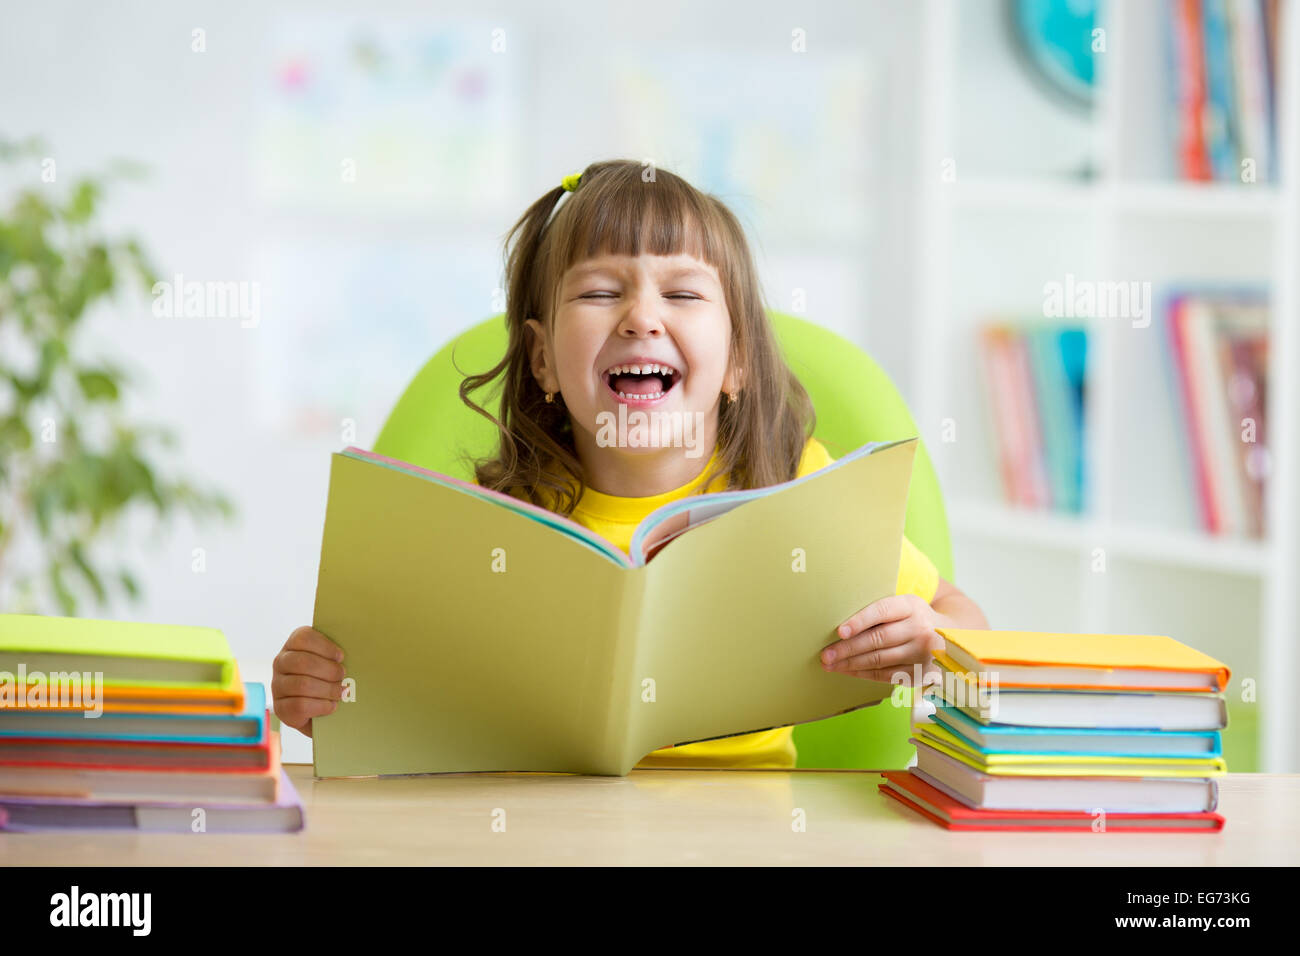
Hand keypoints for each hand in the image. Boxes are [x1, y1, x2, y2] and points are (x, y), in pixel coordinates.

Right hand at [272, 625, 345, 737]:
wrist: (320, 710)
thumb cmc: (330, 678)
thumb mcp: (332, 661)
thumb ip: (337, 654)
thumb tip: (356, 649)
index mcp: (294, 645)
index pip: (303, 638)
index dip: (325, 647)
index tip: (341, 657)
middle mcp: (281, 662)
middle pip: (302, 662)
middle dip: (328, 670)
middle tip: (342, 676)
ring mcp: (278, 685)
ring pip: (302, 685)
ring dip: (327, 689)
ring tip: (341, 692)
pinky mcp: (280, 707)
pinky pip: (299, 705)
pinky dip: (321, 706)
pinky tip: (331, 705)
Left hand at [820, 594, 944, 684]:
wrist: (949, 636)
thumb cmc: (912, 618)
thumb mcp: (904, 605)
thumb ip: (880, 611)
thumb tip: (840, 625)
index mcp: (911, 606)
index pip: (882, 611)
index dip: (860, 621)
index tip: (839, 631)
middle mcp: (919, 629)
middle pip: (878, 639)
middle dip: (848, 648)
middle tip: (825, 654)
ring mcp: (921, 653)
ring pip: (879, 660)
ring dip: (851, 663)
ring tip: (830, 664)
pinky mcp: (919, 672)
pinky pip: (885, 675)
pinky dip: (863, 673)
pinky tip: (847, 671)